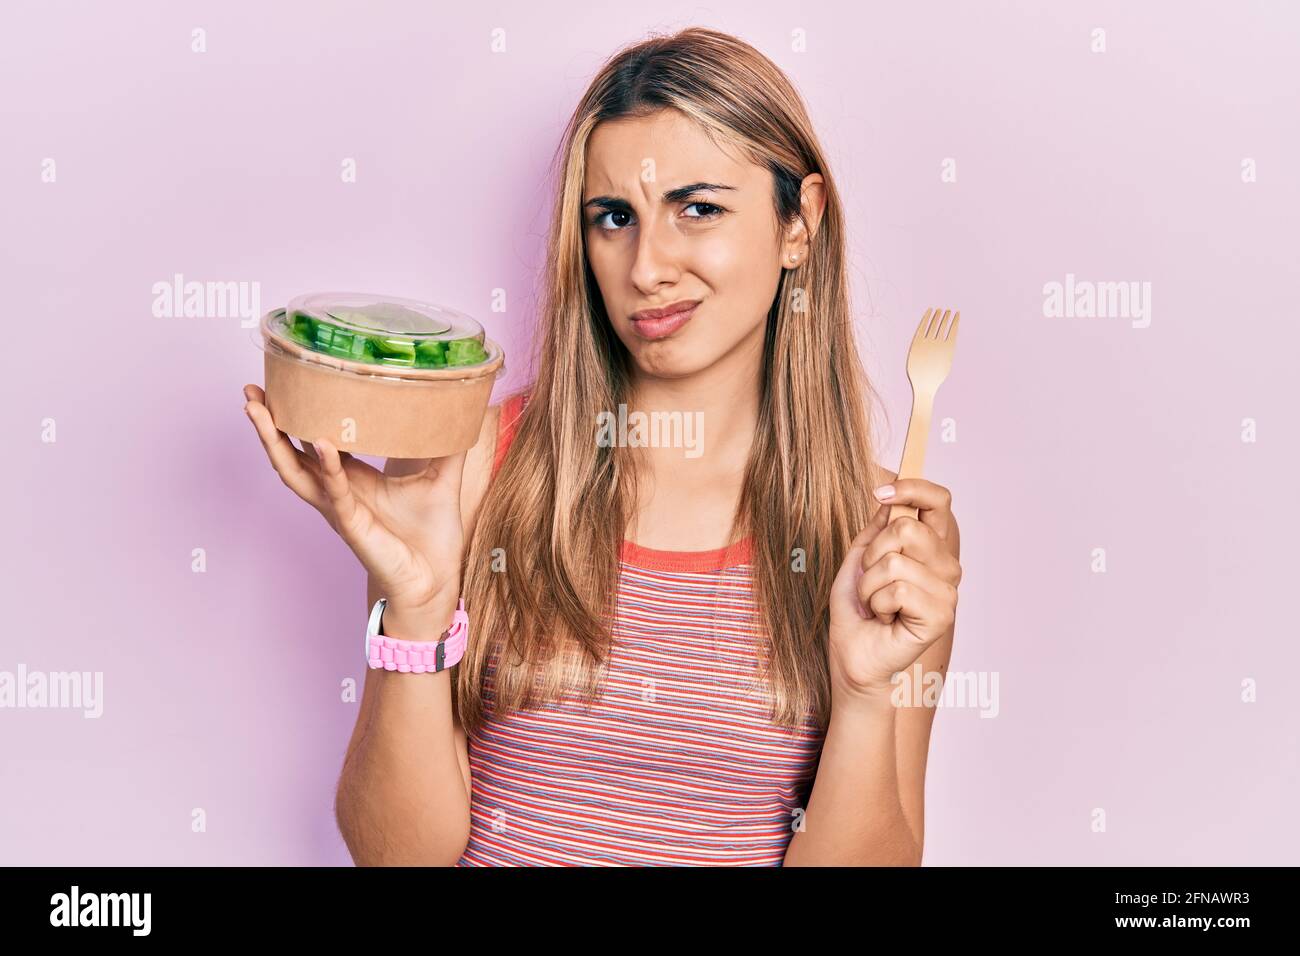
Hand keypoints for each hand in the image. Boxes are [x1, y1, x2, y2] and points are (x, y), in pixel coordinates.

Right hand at [242, 384, 464, 613]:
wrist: (435, 579)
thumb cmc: (431, 534)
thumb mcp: (442, 478)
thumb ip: (449, 446)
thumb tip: (463, 408)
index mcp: (353, 478)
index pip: (315, 441)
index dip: (296, 416)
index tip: (282, 385)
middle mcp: (338, 492)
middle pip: (290, 454)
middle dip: (268, 424)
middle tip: (250, 392)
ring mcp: (340, 509)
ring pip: (295, 473)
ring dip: (276, 442)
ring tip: (262, 411)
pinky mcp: (353, 526)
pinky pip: (335, 494)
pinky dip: (327, 469)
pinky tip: (322, 444)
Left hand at [828, 479, 961, 704]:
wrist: (853, 656)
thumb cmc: (857, 612)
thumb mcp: (859, 560)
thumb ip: (877, 529)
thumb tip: (891, 499)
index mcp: (930, 549)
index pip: (938, 502)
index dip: (912, 488)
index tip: (880, 493)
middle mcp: (945, 566)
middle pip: (906, 528)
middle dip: (873, 554)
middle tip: (871, 581)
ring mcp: (947, 591)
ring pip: (896, 561)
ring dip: (870, 585)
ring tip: (876, 605)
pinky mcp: (942, 615)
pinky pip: (898, 590)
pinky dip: (877, 604)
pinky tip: (885, 619)